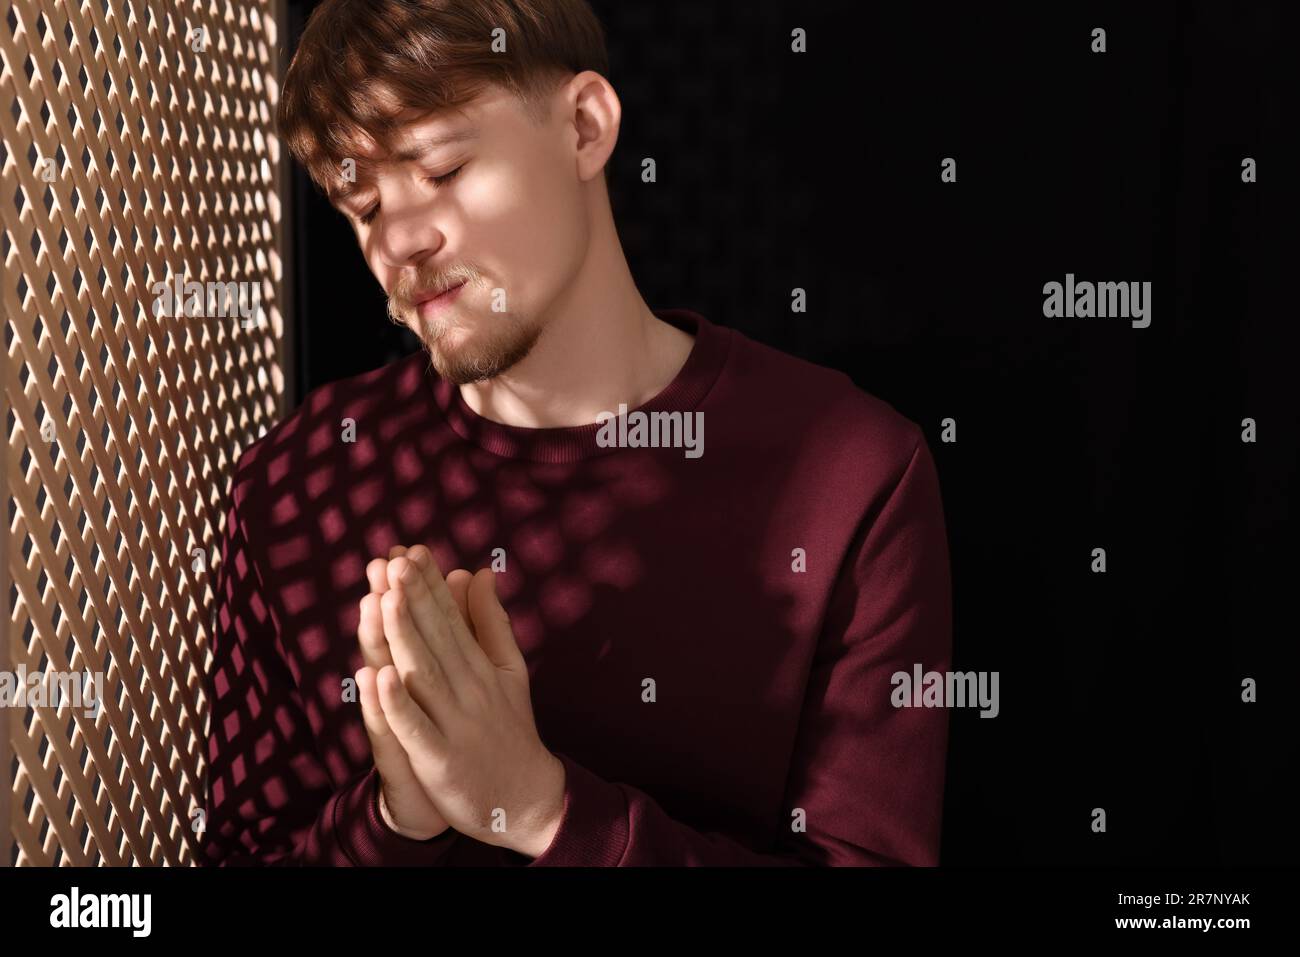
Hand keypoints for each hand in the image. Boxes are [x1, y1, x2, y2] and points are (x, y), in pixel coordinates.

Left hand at [367, 545, 565, 857]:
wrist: (527, 798)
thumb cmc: (510, 729)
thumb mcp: (509, 670)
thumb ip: (490, 622)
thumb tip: (478, 572)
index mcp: (483, 666)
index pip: (453, 618)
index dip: (431, 585)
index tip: (411, 551)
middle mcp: (470, 690)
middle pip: (437, 639)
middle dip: (414, 599)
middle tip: (393, 561)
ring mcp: (455, 724)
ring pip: (425, 675)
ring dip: (405, 637)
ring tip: (386, 599)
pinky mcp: (441, 760)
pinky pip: (416, 728)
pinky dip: (398, 703)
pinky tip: (380, 676)